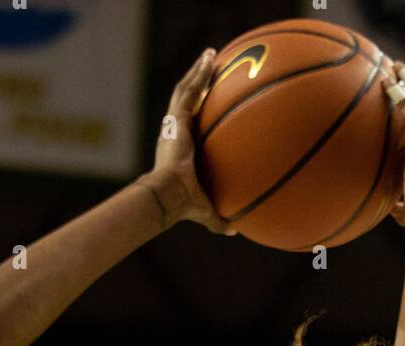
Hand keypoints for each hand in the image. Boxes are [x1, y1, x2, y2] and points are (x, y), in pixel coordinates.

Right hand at [143, 48, 236, 235]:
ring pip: (186, 89)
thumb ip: (219, 219)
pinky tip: (209, 59)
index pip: (188, 125)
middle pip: (186, 101)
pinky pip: (188, 89)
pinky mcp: (176, 118)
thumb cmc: (184, 205)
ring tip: (210, 55)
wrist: (169, 195)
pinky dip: (199, 73)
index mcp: (179, 149)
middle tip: (210, 68)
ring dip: (198, 71)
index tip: (207, 100)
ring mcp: (174, 124)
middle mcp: (175, 133)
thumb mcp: (206, 211)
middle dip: (197, 83)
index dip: (196, 111)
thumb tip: (235, 230)